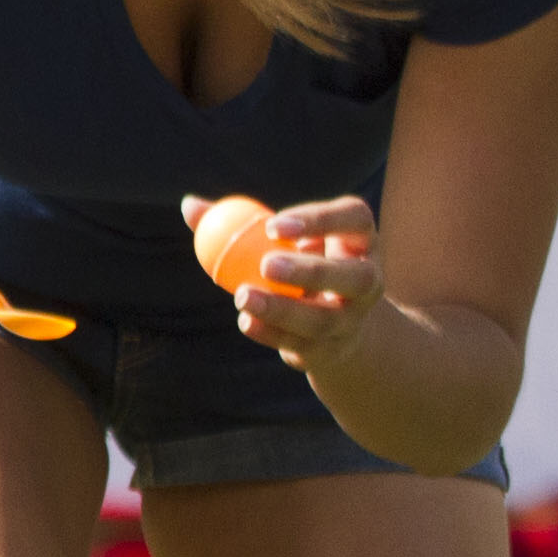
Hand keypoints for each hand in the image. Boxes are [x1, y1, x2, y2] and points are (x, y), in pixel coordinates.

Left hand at [194, 192, 382, 371]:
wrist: (331, 327)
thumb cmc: (298, 267)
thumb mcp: (281, 242)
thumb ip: (240, 224)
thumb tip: (190, 206)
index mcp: (358, 240)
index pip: (355, 218)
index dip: (321, 219)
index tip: (272, 224)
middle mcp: (366, 280)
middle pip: (355, 276)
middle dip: (312, 271)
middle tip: (267, 264)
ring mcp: (352, 320)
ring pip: (325, 319)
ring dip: (282, 309)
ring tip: (242, 296)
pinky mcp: (330, 350)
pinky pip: (301, 345)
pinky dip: (270, 334)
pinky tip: (246, 322)